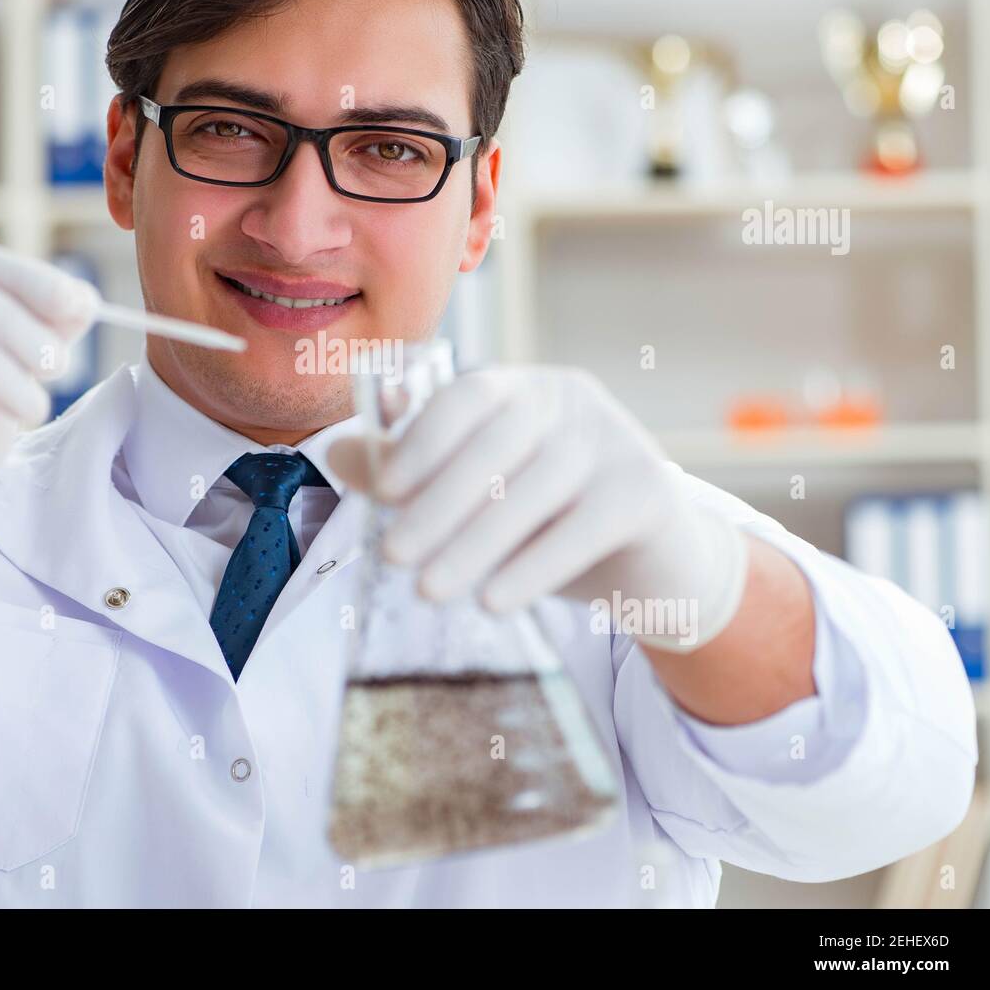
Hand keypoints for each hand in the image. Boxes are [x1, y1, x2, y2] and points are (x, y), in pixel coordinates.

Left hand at [327, 365, 748, 651]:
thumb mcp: (482, 493)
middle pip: (498, 443)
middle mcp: (572, 401)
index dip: (422, 439)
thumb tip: (334, 452)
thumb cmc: (549, 520)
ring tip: (429, 592)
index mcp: (525, 388)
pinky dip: (532, 568)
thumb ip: (409, 468)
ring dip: (474, 545)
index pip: (469, 395)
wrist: (655, 560)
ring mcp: (615, 440)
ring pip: (535, 490)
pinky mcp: (648, 491)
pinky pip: (583, 529)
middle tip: (392, 555)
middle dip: (438, 503)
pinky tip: (492, 602)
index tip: (384, 492)